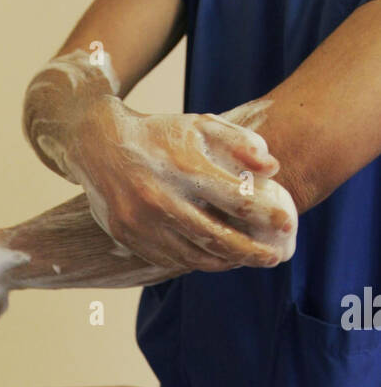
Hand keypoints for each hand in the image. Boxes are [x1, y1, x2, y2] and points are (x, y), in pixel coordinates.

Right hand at [60, 95, 297, 271]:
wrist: (98, 144)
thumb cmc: (159, 135)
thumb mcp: (200, 125)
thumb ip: (239, 142)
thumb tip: (272, 169)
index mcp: (183, 167)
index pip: (234, 198)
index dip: (265, 213)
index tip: (288, 222)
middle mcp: (161, 198)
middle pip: (216, 237)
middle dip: (250, 252)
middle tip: (274, 258)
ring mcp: (141, 222)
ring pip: (192, 255)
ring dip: (224, 261)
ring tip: (247, 261)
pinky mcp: (128, 236)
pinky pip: (169, 257)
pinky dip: (195, 261)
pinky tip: (214, 258)